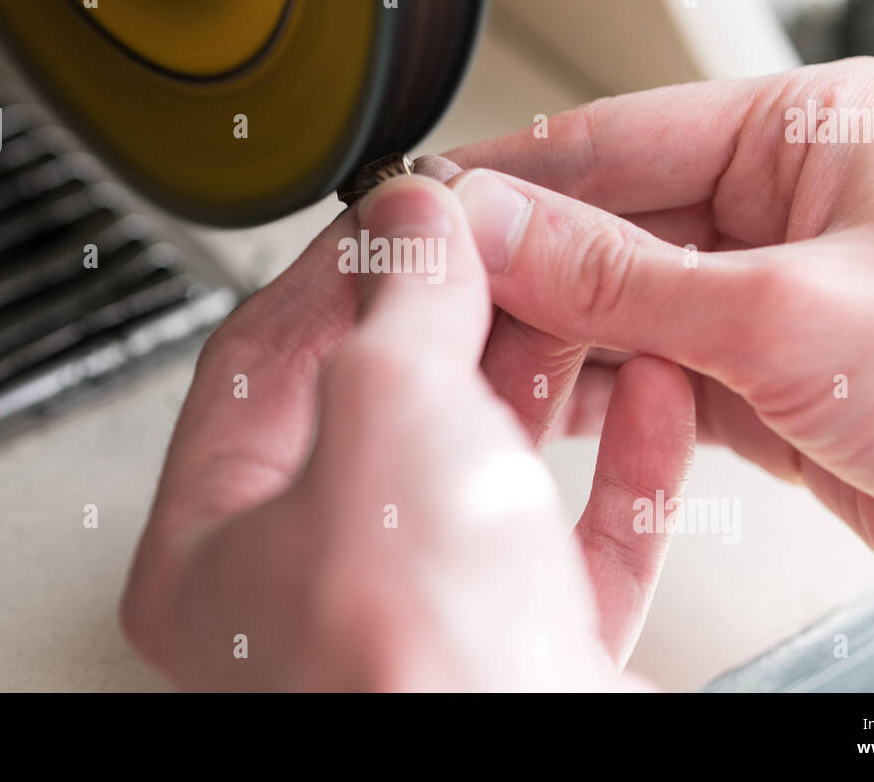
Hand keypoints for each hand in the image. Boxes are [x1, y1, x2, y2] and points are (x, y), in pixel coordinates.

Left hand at [122, 175, 694, 689]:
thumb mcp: (387, 414)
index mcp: (220, 549)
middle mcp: (315, 596)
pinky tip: (653, 398)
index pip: (262, 364)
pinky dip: (618, 467)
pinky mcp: (528, 662)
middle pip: (380, 411)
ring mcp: (427, 630)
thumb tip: (417, 222)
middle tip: (496, 245)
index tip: (397, 210)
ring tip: (576, 301)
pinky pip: (574, 543)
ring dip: (539, 378)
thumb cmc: (416, 662)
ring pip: (483, 473)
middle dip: (450, 315)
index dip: (334, 267)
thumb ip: (400, 300)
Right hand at [445, 57, 873, 666]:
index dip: (514, 179)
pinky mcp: (775, 385)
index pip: (619, 140)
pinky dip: (606, 394)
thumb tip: (498, 226)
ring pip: (627, 305)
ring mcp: (778, 299)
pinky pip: (659, 373)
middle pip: (613, 227)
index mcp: (809, 133)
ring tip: (481, 360)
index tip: (428, 210)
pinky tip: (553, 405)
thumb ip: (620, 275)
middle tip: (442, 301)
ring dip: (557, 337)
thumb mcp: (786, 313)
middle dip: (527, 270)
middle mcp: (789, 207)